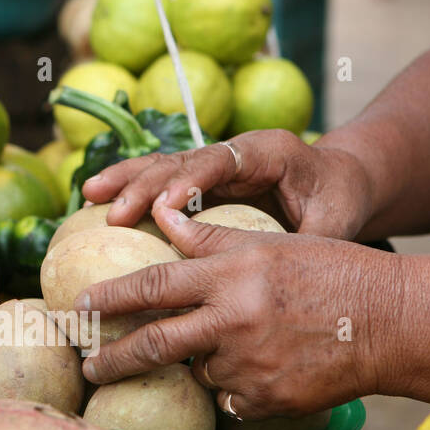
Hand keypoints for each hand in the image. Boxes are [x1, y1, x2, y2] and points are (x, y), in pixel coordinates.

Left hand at [76, 202, 401, 417]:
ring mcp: (249, 365)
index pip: (154, 285)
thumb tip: (162, 218)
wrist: (392, 324)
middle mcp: (232, 320)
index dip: (110, 299)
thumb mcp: (271, 245)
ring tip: (241, 347)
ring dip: (202, 364)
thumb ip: (212, 238)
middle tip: (89, 366)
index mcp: (231, 274)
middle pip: (154, 344)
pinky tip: (266, 370)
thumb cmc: (333, 275)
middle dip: (113, 359)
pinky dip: (234, 389)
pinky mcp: (266, 401)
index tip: (80, 307)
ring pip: (198, 372)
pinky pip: (229, 400)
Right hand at [80, 130, 375, 240]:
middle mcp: (234, 151)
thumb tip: (278, 278)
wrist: (340, 180)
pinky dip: (128, 187)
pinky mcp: (199, 179)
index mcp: (268, 151)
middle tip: (114, 215)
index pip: (222, 161)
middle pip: (181, 161)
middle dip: (145, 186)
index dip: (190, 182)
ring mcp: (214, 162)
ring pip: (162, 164)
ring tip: (89, 195)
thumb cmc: (339, 201)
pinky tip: (94, 200)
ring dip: (125, 180)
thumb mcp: (335, 222)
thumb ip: (308, 243)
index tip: (162, 209)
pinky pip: (159, 179)